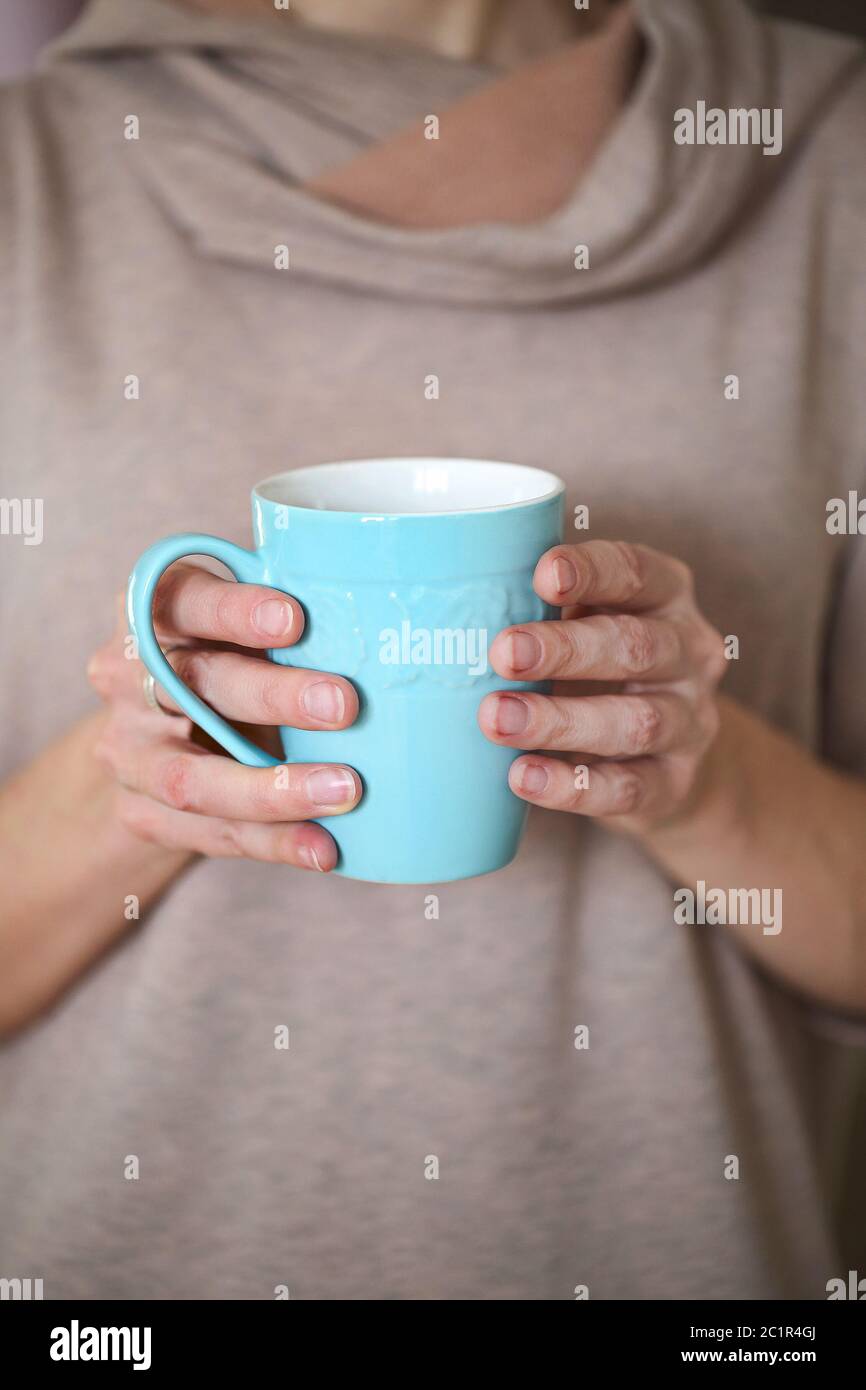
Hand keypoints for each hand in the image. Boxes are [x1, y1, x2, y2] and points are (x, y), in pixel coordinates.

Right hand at [87, 564, 360, 870]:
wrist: (162, 739)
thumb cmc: (233, 661)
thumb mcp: (247, 628)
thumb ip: (294, 621)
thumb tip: (390, 622)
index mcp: (155, 612)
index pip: (185, 601)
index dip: (235, 610)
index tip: (295, 620)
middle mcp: (126, 677)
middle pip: (196, 685)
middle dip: (273, 696)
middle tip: (344, 706)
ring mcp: (128, 750)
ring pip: (193, 777)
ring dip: (274, 789)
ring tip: (345, 791)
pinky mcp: (141, 811)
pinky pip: (210, 833)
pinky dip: (272, 841)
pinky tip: (323, 847)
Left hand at [478, 541, 726, 831]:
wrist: (668, 761)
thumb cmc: (601, 672)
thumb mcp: (586, 624)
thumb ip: (540, 605)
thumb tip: (444, 596)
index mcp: (666, 597)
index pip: (636, 572)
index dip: (592, 571)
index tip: (542, 573)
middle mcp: (689, 654)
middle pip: (634, 645)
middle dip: (565, 649)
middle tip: (502, 654)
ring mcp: (689, 723)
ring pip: (634, 721)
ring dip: (561, 721)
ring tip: (497, 719)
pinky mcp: (673, 784)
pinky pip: (627, 788)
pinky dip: (574, 786)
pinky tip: (524, 777)